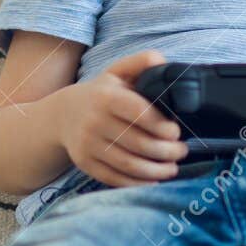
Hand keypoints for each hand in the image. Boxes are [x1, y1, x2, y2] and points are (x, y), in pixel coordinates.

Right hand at [57, 49, 187, 187]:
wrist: (63, 115)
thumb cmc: (101, 94)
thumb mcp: (117, 72)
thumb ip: (141, 62)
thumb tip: (163, 62)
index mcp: (106, 97)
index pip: (140, 114)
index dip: (163, 126)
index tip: (176, 132)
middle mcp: (94, 121)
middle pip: (139, 143)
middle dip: (167, 151)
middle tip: (182, 151)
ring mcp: (88, 145)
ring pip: (129, 164)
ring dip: (157, 170)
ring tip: (172, 168)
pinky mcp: (85, 163)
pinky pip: (115, 178)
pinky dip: (138, 183)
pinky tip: (153, 180)